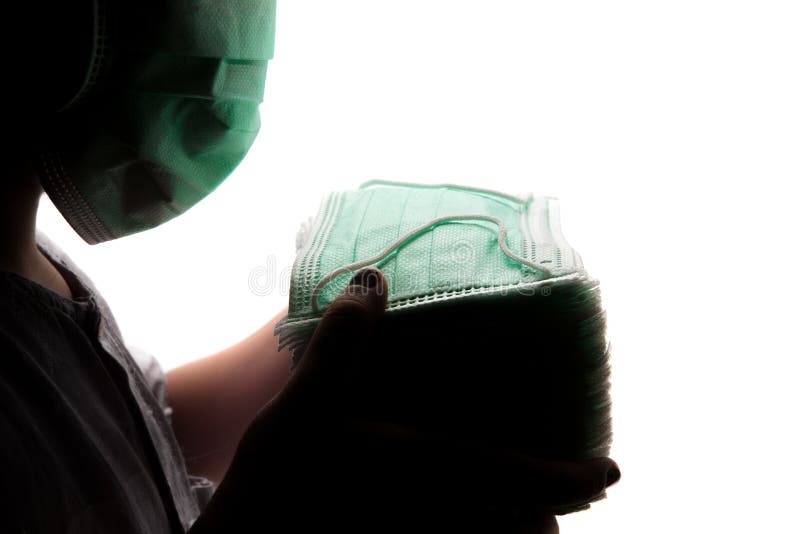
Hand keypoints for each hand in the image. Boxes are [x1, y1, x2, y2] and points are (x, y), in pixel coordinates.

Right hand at [190, 268, 619, 532]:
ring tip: (539, 517)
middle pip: (531, 529)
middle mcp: (443, 520)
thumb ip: (344, 342)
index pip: (531, 482)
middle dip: (560, 510)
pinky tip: (473, 528)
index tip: (612, 472)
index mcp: (434, 471)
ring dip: (529, 532)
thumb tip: (372, 281)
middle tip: (577, 491)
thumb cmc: (279, 488)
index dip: (579, 479)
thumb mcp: (305, 404)